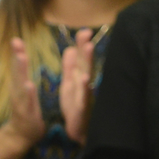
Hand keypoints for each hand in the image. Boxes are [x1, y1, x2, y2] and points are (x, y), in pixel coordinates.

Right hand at [4, 37, 45, 146]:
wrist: (22, 135)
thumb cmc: (26, 110)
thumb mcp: (23, 87)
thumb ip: (21, 70)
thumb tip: (19, 52)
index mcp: (19, 84)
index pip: (18, 65)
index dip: (17, 51)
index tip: (16, 38)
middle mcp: (17, 91)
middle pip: (16, 72)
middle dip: (16, 57)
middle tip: (15, 41)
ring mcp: (21, 103)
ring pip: (21, 84)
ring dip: (20, 71)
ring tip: (21, 57)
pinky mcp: (26, 114)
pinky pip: (28, 102)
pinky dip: (28, 94)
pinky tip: (29, 85)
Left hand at [59, 28, 95, 143]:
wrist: (77, 129)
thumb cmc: (74, 105)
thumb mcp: (69, 82)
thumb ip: (69, 66)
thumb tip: (71, 47)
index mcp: (78, 76)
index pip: (80, 57)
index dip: (81, 43)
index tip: (84, 29)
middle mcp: (84, 83)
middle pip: (85, 62)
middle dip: (85, 46)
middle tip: (86, 32)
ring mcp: (85, 94)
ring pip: (87, 75)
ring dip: (88, 61)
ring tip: (89, 46)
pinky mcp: (82, 107)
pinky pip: (84, 95)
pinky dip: (84, 87)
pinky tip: (84, 78)